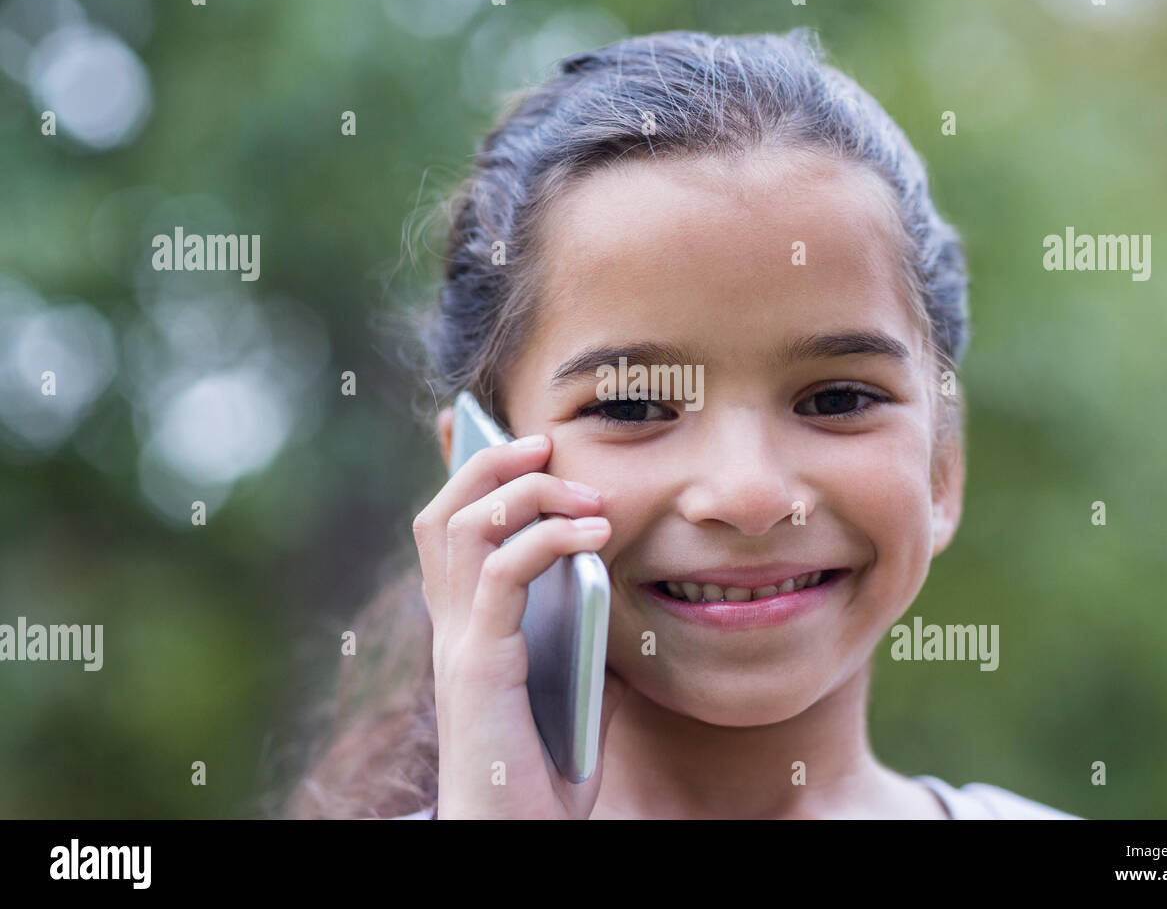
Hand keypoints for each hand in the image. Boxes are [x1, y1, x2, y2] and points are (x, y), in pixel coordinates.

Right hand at [412, 434, 627, 817]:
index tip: (521, 443)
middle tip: (544, 445)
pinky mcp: (480, 665)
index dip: (471, 477)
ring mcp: (459, 644)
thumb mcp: (569, 696)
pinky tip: (592, 535)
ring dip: (522, 492)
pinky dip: (545, 538)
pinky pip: (502, 574)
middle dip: (488, 463)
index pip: (446, 532)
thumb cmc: (542, 777)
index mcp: (469, 630)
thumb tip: (611, 610)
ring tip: (580, 489)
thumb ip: (578, 647)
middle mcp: (450, 629)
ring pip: (461, 528)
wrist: (517, 838)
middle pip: (440, 513)